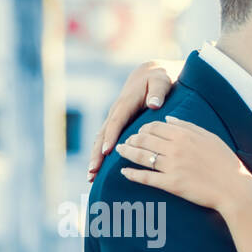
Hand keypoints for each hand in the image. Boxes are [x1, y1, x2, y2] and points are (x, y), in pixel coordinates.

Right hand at [88, 59, 181, 181]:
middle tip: (92, 171)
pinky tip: (97, 171)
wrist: (149, 74)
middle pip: (102, 135)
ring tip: (90, 177)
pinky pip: (105, 141)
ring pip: (100, 140)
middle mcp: (115, 113)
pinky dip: (99, 155)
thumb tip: (154, 104)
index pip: (116, 122)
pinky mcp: (116, 125)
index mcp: (125, 104)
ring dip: (95, 158)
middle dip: (96, 154)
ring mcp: (114, 120)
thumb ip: (158, 92)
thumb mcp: (160, 82)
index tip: (106, 151)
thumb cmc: (157, 79)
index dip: (110, 136)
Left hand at [115, 117, 251, 214]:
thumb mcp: (210, 137)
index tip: (139, 131)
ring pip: (142, 156)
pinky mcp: (171, 184)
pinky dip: (132, 174)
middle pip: (145, 139)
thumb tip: (169, 117)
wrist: (234, 188)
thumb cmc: (226, 162)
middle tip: (125, 141)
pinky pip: (146, 178)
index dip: (143, 128)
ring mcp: (172, 167)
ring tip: (120, 151)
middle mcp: (175, 148)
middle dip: (132, 138)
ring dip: (127, 152)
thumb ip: (188, 126)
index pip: (155, 126)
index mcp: (185, 134)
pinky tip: (123, 172)